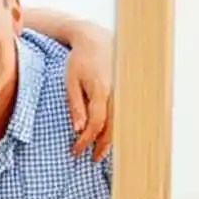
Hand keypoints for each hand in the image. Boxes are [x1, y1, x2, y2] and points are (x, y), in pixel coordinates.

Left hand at [65, 29, 113, 161]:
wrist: (96, 39)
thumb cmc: (80, 60)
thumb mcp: (71, 81)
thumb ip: (75, 105)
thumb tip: (79, 129)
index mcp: (102, 91)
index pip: (95, 125)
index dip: (85, 141)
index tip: (75, 151)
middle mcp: (118, 94)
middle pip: (112, 129)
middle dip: (101, 146)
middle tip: (91, 159)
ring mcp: (125, 93)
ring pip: (121, 124)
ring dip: (112, 140)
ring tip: (101, 153)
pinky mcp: (127, 91)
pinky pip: (125, 115)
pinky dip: (119, 128)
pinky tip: (113, 136)